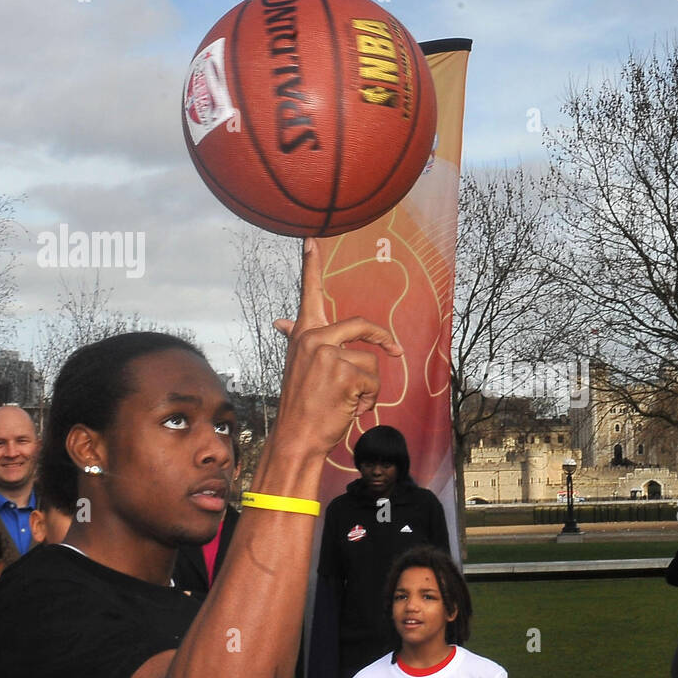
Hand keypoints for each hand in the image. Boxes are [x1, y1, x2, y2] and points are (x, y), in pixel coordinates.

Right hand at [270, 238, 402, 455]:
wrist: (296, 438)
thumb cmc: (302, 406)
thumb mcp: (298, 367)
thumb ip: (298, 340)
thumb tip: (281, 321)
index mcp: (303, 334)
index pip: (308, 292)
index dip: (311, 265)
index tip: (312, 238)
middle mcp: (312, 337)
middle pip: (362, 326)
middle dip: (382, 339)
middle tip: (396, 350)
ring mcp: (327, 353)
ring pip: (371, 360)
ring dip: (369, 386)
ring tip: (350, 402)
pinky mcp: (344, 372)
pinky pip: (374, 380)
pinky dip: (370, 399)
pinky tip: (351, 408)